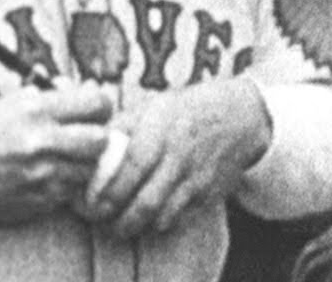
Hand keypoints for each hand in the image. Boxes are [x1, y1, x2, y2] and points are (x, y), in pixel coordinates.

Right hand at [0, 84, 112, 223]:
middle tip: (85, 136)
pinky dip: (65, 184)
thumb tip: (91, 90)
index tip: (96, 110)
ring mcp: (41, 175)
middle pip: (102, 140)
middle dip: (98, 136)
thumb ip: (54, 95)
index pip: (98, 104)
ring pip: (89, 169)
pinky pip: (71, 192)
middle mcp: (42, 142)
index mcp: (36, 110)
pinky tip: (46, 175)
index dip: (102, 106)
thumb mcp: (12, 102)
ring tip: (62, 157)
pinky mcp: (38, 201)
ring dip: (82, 163)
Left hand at [86, 78, 271, 237]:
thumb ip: (124, 125)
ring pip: (163, 216)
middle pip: (145, 202)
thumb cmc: (190, 108)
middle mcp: (180, 158)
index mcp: (162, 132)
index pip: (130, 170)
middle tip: (103, 220)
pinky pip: (181, 217)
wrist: (241, 116)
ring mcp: (197, 178)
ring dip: (138, 225)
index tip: (91, 202)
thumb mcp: (155, 105)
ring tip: (122, 224)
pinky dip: (161, 222)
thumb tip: (90, 143)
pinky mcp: (209, 193)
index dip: (108, 192)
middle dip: (119, 219)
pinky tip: (149, 217)